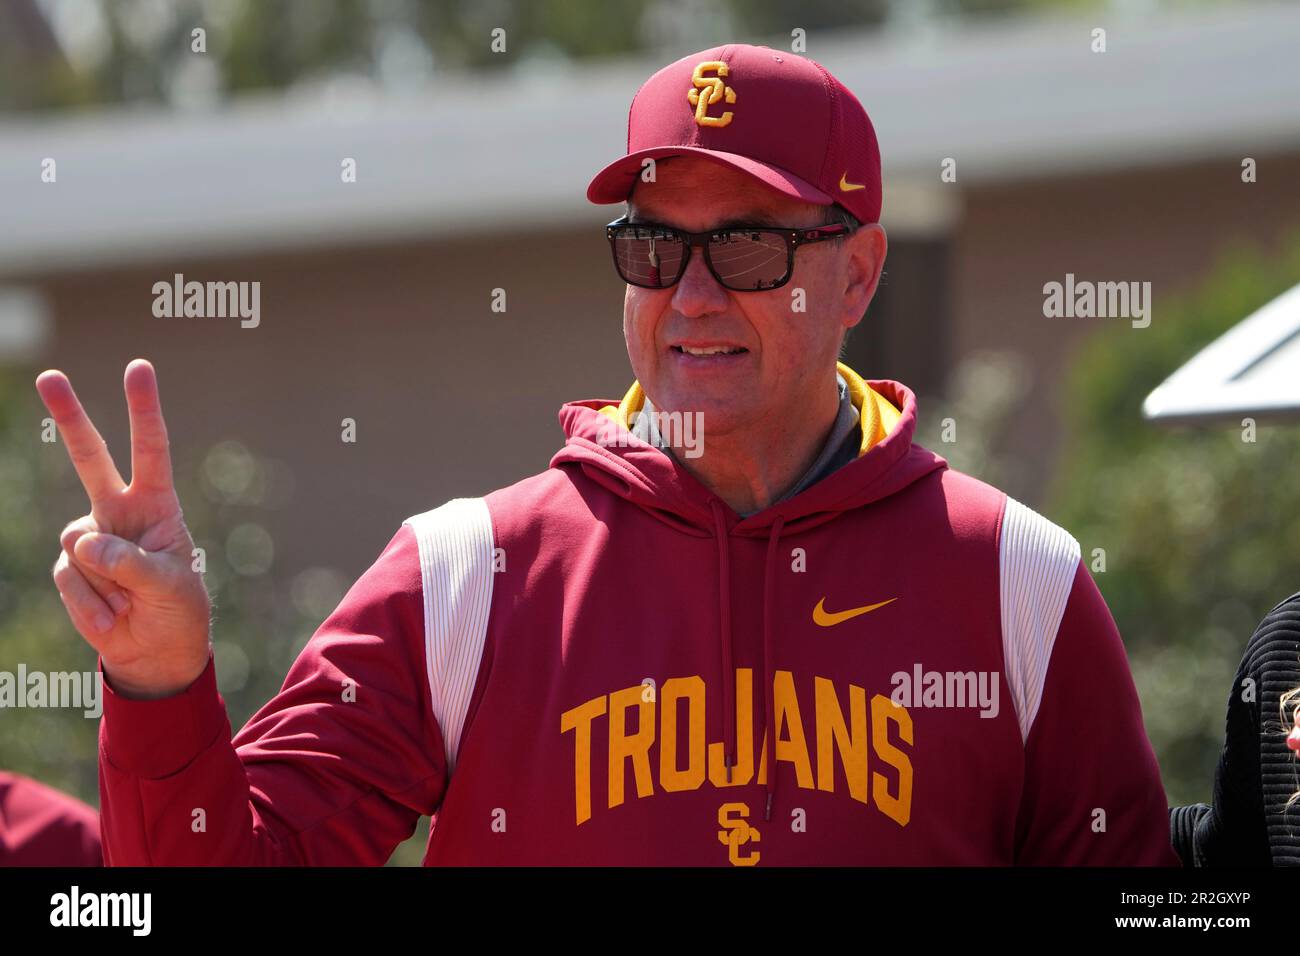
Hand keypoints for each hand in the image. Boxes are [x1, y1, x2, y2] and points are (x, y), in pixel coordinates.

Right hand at [37, 359, 211, 699]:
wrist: (154, 651)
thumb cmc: (176, 609)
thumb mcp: (171, 586)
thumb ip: (133, 563)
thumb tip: (86, 545)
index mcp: (157, 505)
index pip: (151, 449)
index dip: (143, 410)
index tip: (138, 368)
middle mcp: (119, 511)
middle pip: (89, 458)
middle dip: (69, 416)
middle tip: (49, 375)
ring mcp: (90, 537)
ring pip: (81, 544)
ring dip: (108, 582)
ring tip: (131, 600)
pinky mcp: (70, 567)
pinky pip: (71, 579)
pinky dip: (93, 606)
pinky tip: (113, 615)